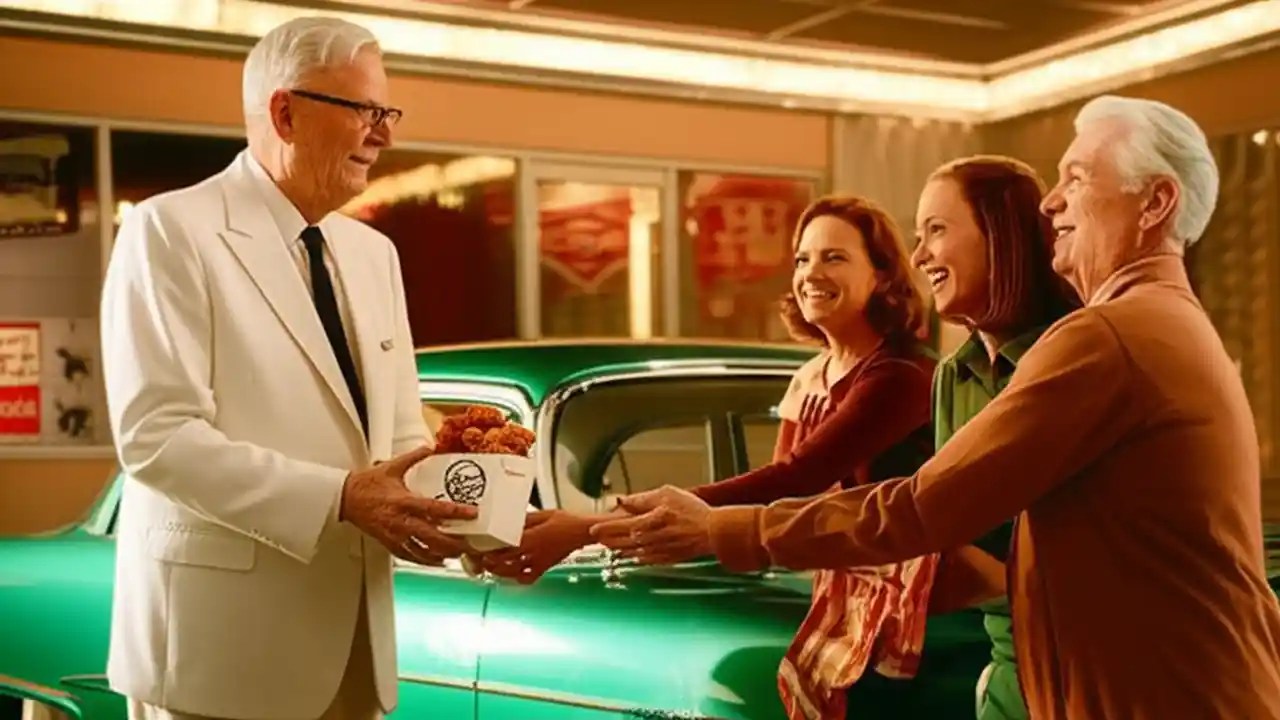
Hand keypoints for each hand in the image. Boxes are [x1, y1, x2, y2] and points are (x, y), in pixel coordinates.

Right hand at [340, 444, 477, 564]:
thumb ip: (414, 457)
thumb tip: (430, 447)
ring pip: (423, 551)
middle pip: (433, 537)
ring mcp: (395, 535)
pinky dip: (425, 561)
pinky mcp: (389, 543)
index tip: (472, 513)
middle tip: (469, 544)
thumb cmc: (367, 484)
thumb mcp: (392, 467)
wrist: (345, 498)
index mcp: (404, 502)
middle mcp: (401, 521)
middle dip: (453, 543)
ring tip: (458, 555)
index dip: (455, 512)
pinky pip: (409, 556)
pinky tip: (436, 561)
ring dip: (442, 555)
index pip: (435, 509)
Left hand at [478, 510, 592, 583]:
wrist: (582, 532)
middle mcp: (533, 552)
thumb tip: (511, 520)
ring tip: (492, 567)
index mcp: (531, 538)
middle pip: (506, 561)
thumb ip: (526, 519)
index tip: (482, 547)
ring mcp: (539, 562)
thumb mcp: (543, 514)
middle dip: (492, 562)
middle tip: (482, 558)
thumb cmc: (567, 521)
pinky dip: (519, 578)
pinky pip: (529, 577)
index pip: (506, 547)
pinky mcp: (545, 567)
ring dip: (501, 572)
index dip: (492, 549)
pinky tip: (514, 574)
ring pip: (514, 572)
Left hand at [589, 486, 711, 564]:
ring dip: (619, 551)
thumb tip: (624, 501)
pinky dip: (637, 558)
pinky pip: (647, 560)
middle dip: (608, 541)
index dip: (604, 529)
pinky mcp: (668, 558)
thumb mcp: (666, 494)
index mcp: (646, 523)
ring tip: (611, 547)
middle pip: (622, 543)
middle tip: (598, 540)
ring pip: (632, 553)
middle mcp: (649, 540)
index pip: (619, 527)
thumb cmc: (692, 511)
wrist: (713, 531)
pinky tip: (633, 556)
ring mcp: (658, 552)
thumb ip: (643, 499)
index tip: (593, 530)